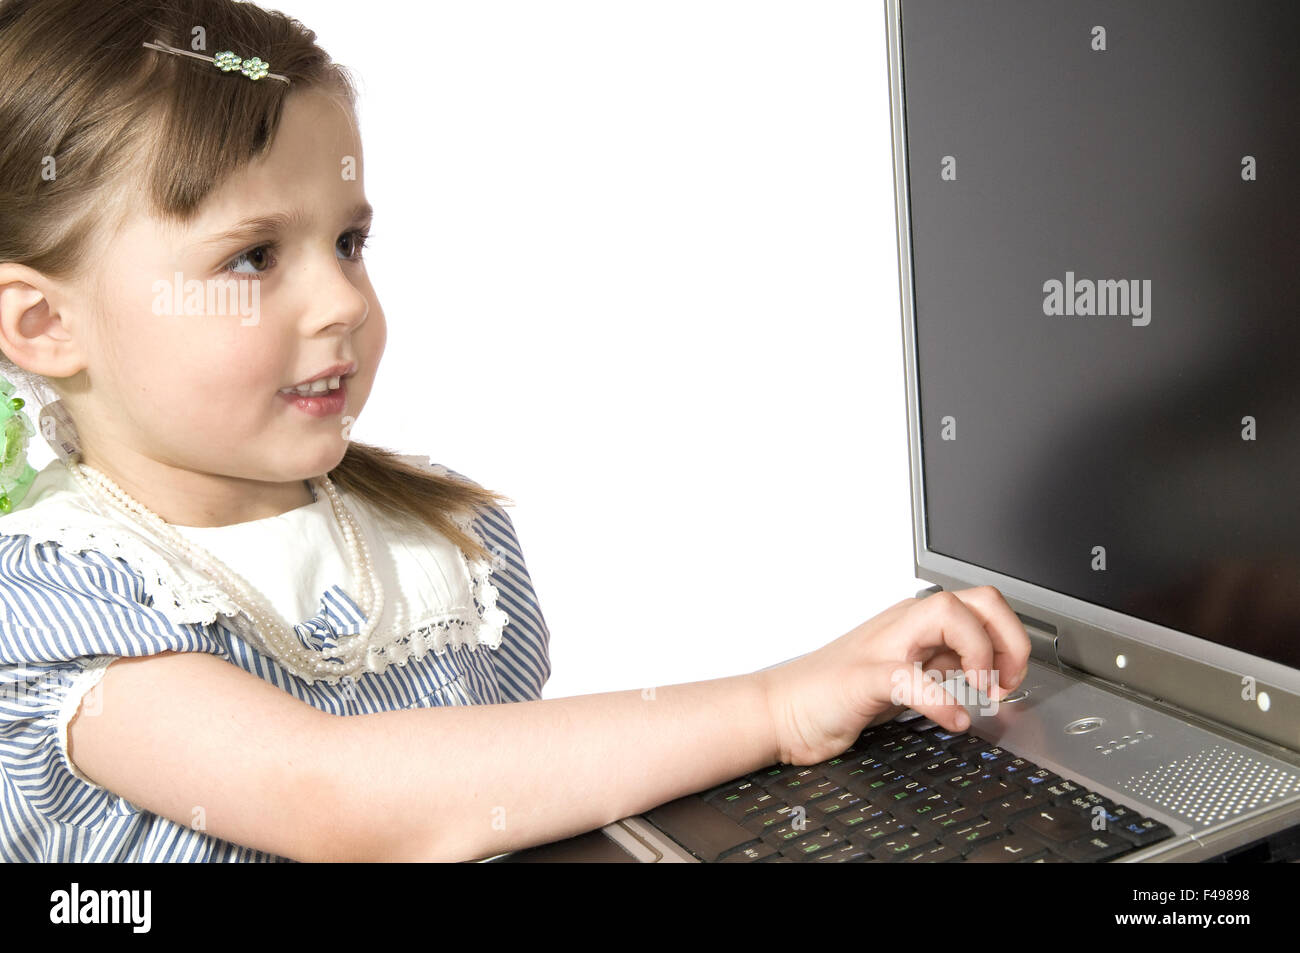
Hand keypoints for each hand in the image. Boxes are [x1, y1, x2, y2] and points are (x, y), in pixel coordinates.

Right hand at [756, 586, 1031, 764]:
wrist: (780, 708)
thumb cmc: (836, 693)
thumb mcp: (905, 673)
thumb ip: (941, 663)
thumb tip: (988, 666)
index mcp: (915, 622)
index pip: (983, 604)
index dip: (1012, 638)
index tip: (1011, 677)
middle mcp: (903, 625)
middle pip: (978, 598)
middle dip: (1008, 638)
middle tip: (1004, 680)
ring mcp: (883, 647)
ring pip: (947, 615)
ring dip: (979, 653)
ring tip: (982, 692)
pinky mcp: (862, 678)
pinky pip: (910, 678)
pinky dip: (941, 701)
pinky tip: (953, 721)